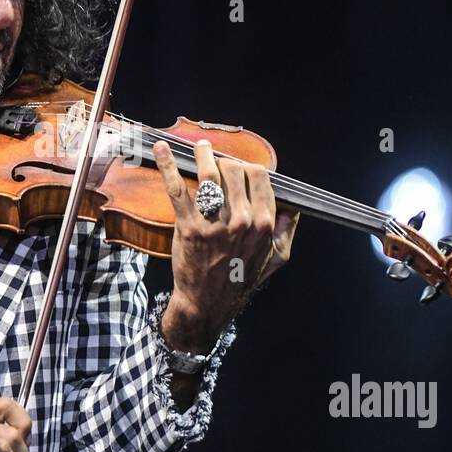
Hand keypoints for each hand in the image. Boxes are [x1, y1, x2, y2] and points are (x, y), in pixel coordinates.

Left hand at [153, 138, 299, 345]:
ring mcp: (214, 223)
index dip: (247, 168)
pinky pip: (177, 188)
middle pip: (234, 170)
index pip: (259, 176)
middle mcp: (242, 220)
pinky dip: (168, 165)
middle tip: (216, 161)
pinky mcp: (189, 226)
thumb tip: (291, 205)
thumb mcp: (277, 258)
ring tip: (199, 147)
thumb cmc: (242, 279)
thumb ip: (287, 229)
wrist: (208, 304)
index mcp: (264, 223)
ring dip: (203, 154)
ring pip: (210, 174)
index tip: (238, 169)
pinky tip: (160, 149)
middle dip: (226, 162)